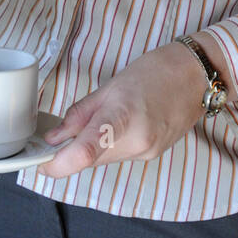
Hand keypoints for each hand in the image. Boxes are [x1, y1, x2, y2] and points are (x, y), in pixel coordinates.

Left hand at [38, 43, 208, 178]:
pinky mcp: (153, 156)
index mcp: (121, 118)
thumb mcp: (109, 87)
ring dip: (94, 146)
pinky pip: (120, 156)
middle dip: (73, 150)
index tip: (41, 163)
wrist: (196, 76)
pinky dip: (112, 145)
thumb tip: (54, 138)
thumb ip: (79, 116)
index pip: (83, 153)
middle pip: (90, 160)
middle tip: (66, 130)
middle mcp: (137, 143)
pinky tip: (122, 124)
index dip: (56, 165)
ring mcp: (147, 152)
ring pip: (104, 160)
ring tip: (105, 117)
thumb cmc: (155, 71)